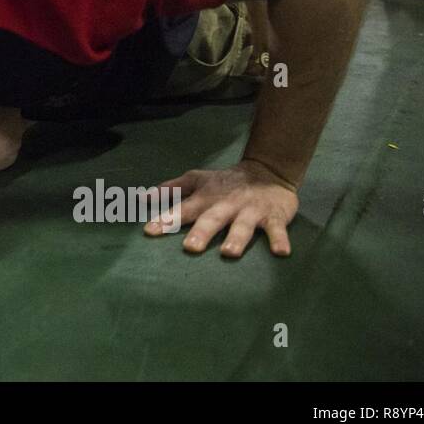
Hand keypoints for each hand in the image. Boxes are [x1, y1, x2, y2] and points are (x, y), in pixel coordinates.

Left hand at [143, 159, 298, 257]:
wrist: (268, 170)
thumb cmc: (226, 182)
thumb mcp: (197, 180)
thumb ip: (172, 189)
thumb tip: (143, 197)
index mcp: (206, 198)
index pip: (183, 209)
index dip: (166, 219)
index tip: (149, 231)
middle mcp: (226, 205)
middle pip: (212, 220)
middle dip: (201, 233)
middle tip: (190, 248)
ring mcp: (250, 211)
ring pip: (242, 226)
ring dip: (236, 239)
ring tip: (228, 254)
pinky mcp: (273, 216)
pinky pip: (276, 229)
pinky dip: (279, 239)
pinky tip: (281, 252)